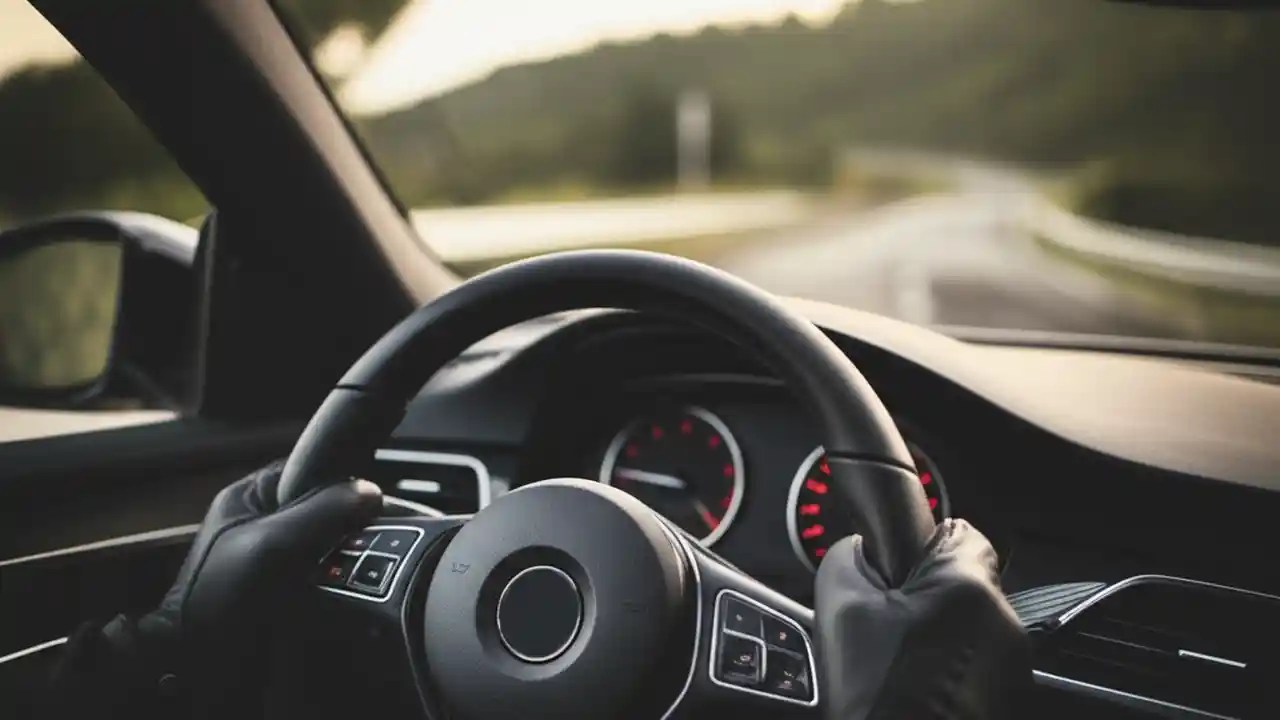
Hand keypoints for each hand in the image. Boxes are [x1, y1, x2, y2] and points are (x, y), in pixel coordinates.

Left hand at [139, 461, 381, 708]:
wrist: (197, 668)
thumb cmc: (216, 601)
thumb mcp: (271, 544)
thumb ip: (321, 511)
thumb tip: (370, 490)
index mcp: (248, 497)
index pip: (309, 471)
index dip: (341, 484)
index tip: (371, 503)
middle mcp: (262, 522)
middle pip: (324, 509)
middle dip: (348, 524)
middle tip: (370, 538)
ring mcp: (274, 559)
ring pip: (329, 543)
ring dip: (348, 554)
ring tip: (363, 565)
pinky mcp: (286, 591)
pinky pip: (327, 574)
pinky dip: (342, 580)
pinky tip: (352, 587)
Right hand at [814, 519, 1030, 719]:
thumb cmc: (877, 696)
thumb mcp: (839, 609)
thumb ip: (847, 558)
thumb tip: (857, 551)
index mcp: (967, 585)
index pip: (958, 530)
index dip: (920, 545)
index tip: (896, 570)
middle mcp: (1004, 621)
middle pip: (964, 581)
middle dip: (927, 596)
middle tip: (887, 625)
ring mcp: (1013, 665)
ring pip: (972, 625)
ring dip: (942, 634)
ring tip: (901, 664)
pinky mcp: (1012, 697)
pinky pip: (978, 664)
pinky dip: (952, 670)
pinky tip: (917, 689)